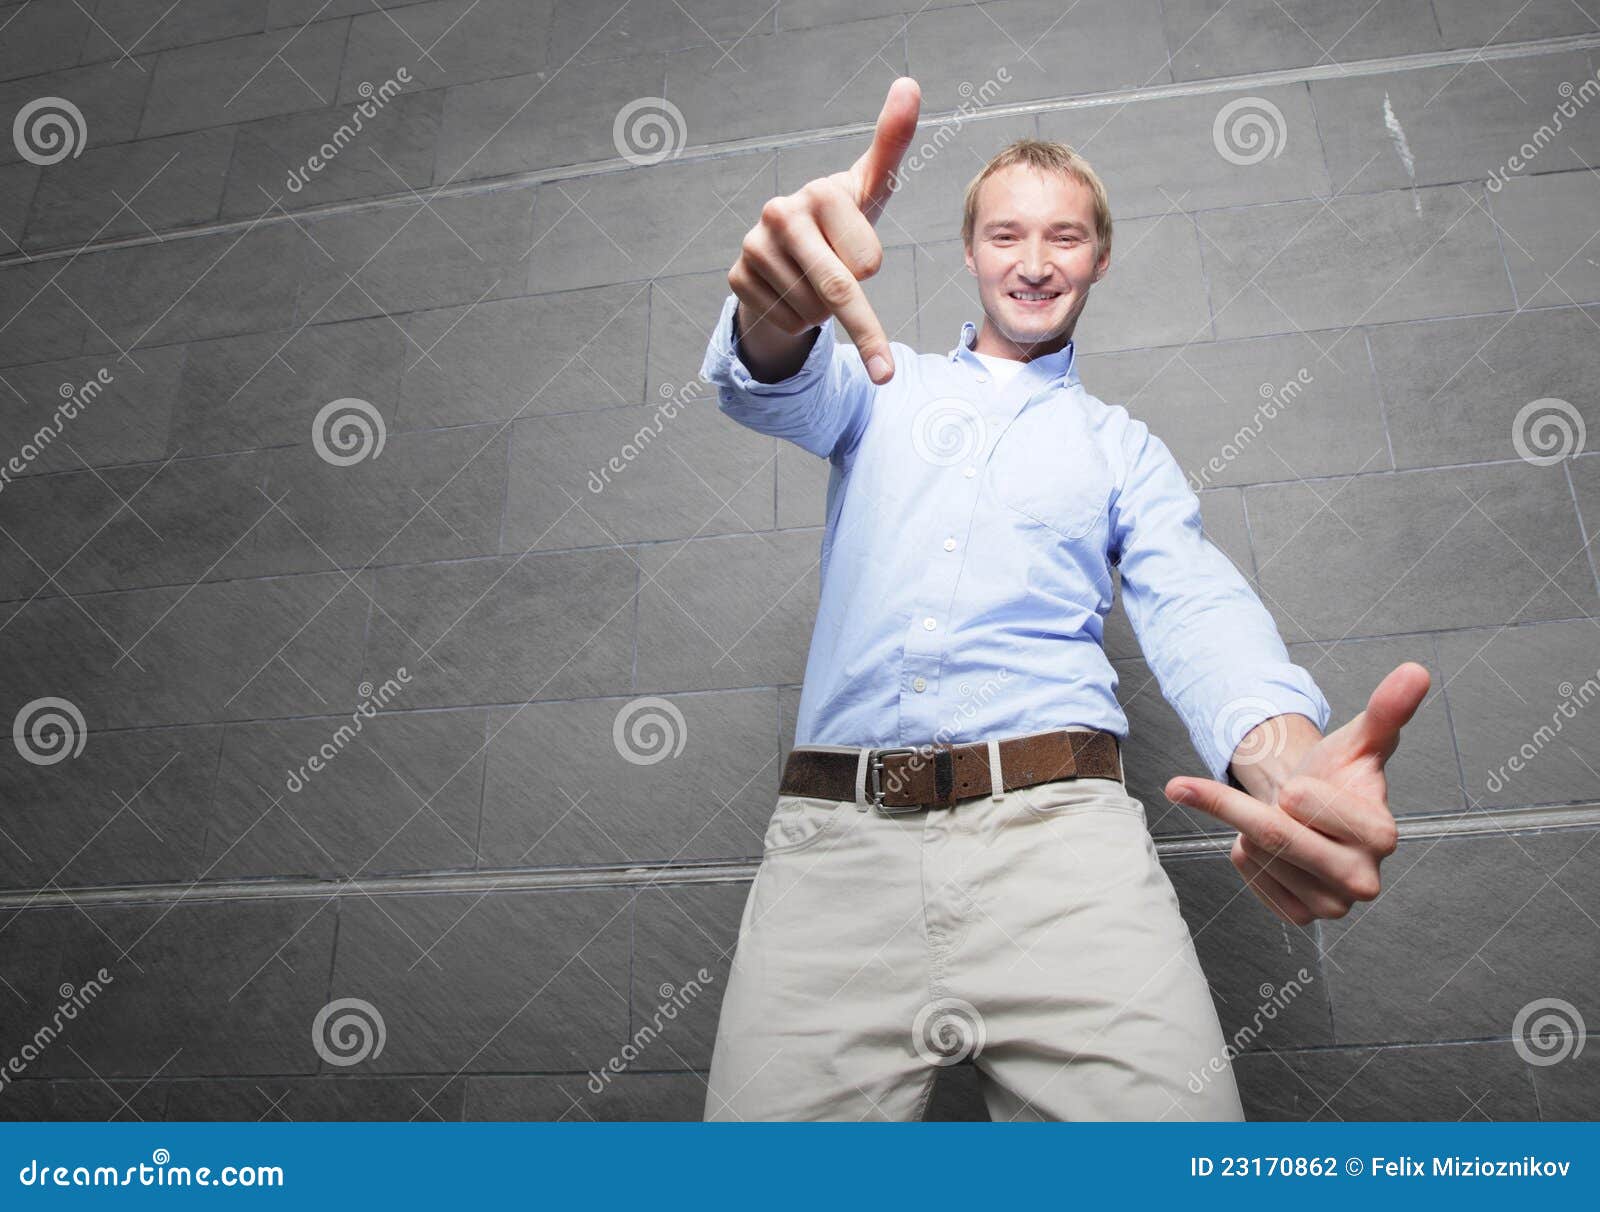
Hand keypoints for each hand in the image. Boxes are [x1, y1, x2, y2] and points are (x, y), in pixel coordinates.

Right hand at [728, 76, 920, 383]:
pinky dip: (799, 323)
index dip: (871, 267)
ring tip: (816, 282)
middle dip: (865, 332)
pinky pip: (787, 323)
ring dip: (824, 312)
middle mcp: (780, 213)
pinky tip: (792, 294)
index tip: (863, 255)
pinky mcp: (738, 279)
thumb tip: (910, 83)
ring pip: (812, 311)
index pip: (867, 263)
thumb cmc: (841, 216)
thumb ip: (894, 141)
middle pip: (838, 291)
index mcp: (819, 191)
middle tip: (887, 373)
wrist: (789, 245)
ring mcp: (753, 247)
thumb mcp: (871, 186)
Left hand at [1165, 661, 1430, 925]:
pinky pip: (1249, 874)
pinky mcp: (1302, 917)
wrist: (1309, 810)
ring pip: (1256, 853)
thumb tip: (1415, 672)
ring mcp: (1333, 905)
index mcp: (1383, 835)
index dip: (1291, 787)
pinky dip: (1246, 854)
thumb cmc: (1336, 774)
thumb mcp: (1358, 739)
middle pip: (1274, 835)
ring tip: (1285, 822)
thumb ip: (1386, 710)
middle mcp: (1364, 880)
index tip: (1298, 784)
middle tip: (1263, 792)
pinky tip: (1273, 848)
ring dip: (1251, 828)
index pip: (1303, 803)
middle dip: (1247, 805)